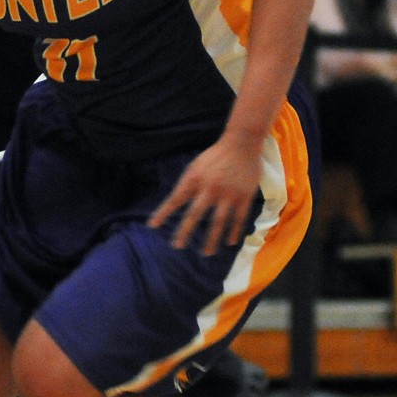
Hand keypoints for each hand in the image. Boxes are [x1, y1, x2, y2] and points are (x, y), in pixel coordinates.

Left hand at [147, 135, 261, 255]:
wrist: (241, 143)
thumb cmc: (215, 155)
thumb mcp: (195, 166)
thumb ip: (188, 184)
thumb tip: (177, 201)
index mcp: (194, 179)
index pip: (175, 199)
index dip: (163, 213)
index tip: (151, 226)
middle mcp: (209, 189)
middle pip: (195, 214)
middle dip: (185, 231)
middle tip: (177, 246)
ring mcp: (228, 194)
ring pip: (219, 221)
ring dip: (212, 239)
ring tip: (207, 253)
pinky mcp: (244, 196)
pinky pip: (239, 218)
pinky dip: (234, 231)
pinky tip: (230, 242)